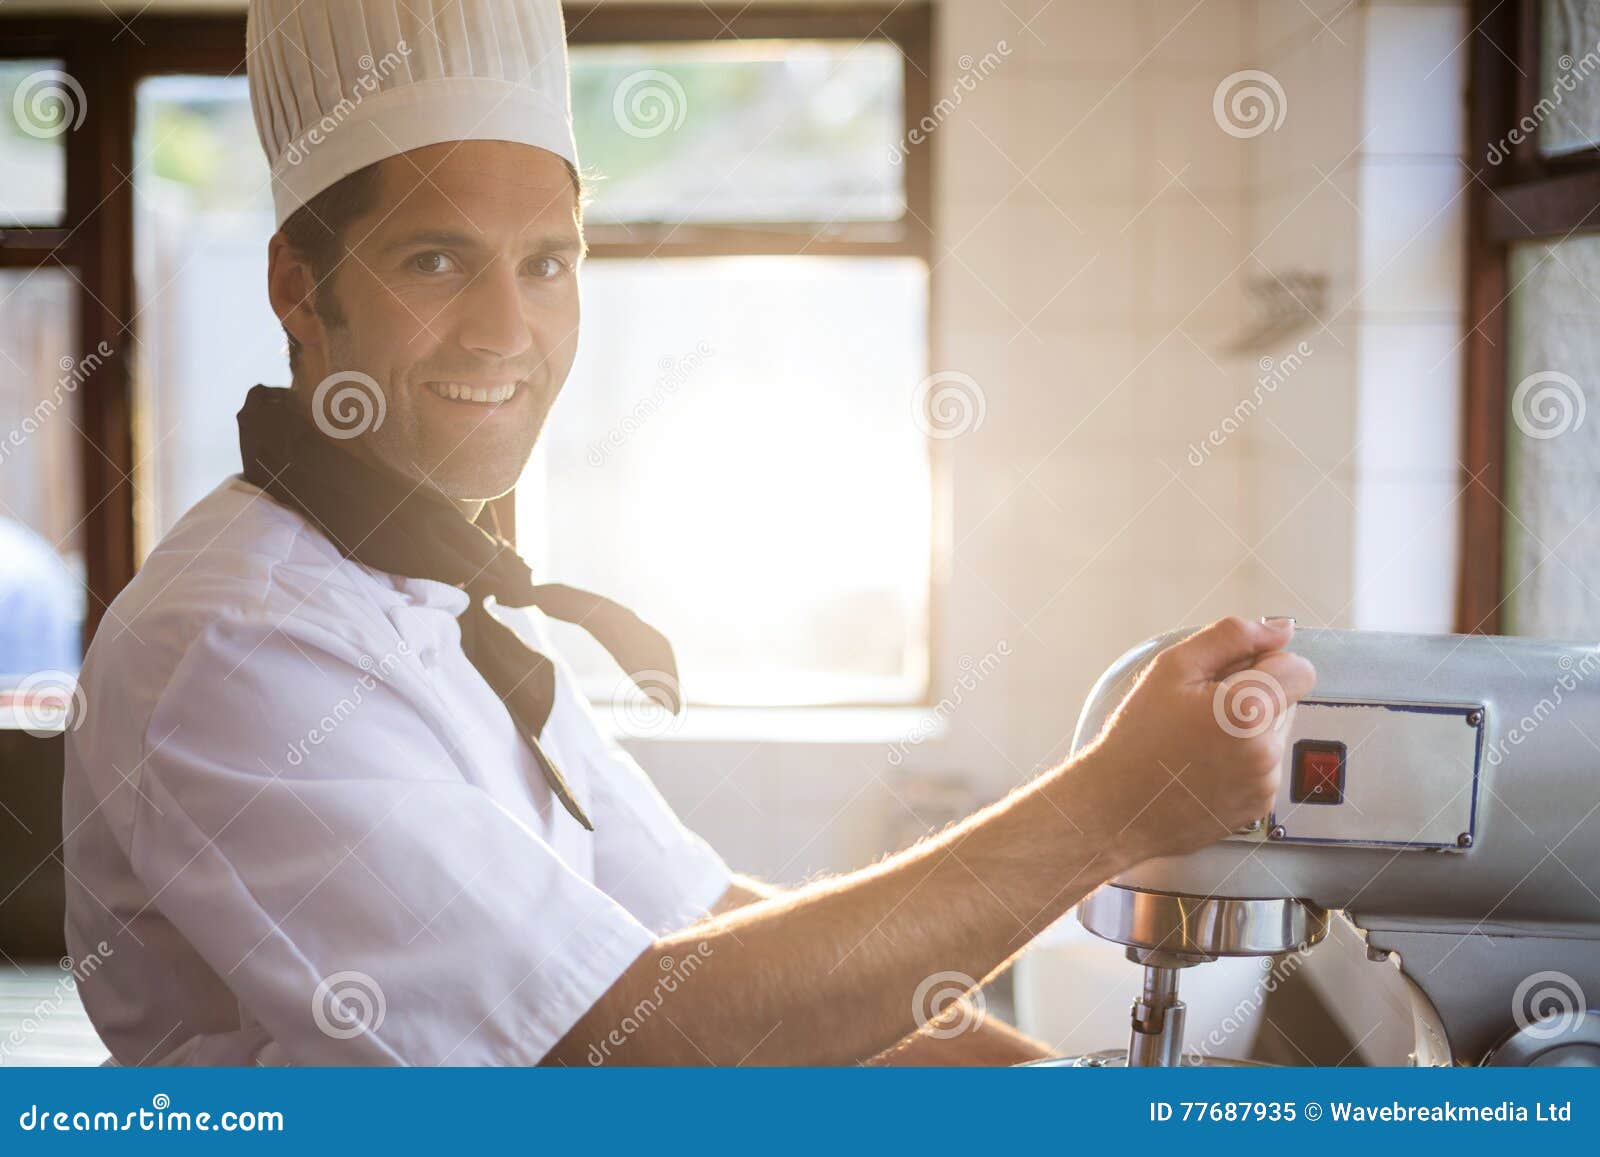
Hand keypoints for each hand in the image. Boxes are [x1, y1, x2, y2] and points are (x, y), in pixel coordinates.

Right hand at [1070, 616, 1316, 864]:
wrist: (1117, 806)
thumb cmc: (1137, 736)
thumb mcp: (1173, 668)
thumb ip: (1232, 637)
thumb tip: (1282, 629)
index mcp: (1247, 710)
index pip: (1299, 669)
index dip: (1266, 663)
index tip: (1231, 676)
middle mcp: (1266, 751)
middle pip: (1289, 700)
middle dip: (1256, 695)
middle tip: (1203, 709)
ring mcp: (1265, 783)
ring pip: (1276, 733)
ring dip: (1251, 728)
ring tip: (1200, 739)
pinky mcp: (1260, 805)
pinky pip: (1266, 766)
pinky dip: (1243, 759)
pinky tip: (1204, 763)